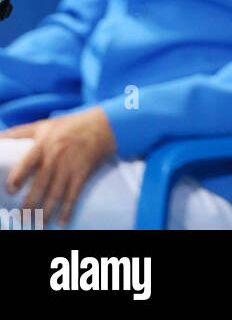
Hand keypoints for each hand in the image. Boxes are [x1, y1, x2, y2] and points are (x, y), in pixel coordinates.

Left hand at [0, 106, 116, 224]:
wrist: (102, 126)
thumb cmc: (68, 126)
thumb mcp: (42, 125)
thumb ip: (18, 133)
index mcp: (44, 143)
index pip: (29, 162)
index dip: (19, 177)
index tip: (11, 190)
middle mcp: (56, 156)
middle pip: (41, 184)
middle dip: (30, 204)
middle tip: (22, 218)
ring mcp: (70, 166)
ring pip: (55, 194)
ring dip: (46, 212)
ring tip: (37, 224)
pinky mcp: (82, 173)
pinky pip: (73, 195)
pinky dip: (67, 210)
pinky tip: (61, 221)